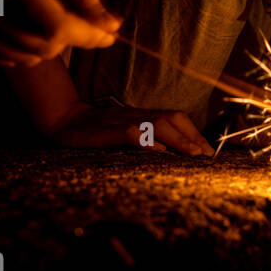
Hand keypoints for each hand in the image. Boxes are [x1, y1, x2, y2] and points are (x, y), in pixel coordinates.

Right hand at [0, 0, 120, 66]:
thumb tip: (110, 25)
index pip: (58, 23)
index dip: (88, 35)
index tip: (110, 37)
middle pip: (40, 45)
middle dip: (70, 40)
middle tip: (86, 30)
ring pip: (20, 56)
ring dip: (47, 48)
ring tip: (57, 30)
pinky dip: (19, 53)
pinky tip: (29, 37)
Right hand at [51, 104, 214, 155]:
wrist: (62, 121)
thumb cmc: (93, 131)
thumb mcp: (121, 132)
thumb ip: (142, 138)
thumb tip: (166, 150)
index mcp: (142, 117)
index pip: (175, 118)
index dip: (193, 132)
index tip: (208, 149)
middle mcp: (137, 116)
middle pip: (172, 119)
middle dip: (193, 136)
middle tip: (206, 154)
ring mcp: (122, 121)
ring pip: (157, 124)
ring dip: (178, 139)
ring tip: (192, 152)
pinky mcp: (106, 130)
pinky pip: (130, 133)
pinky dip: (146, 139)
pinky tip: (158, 150)